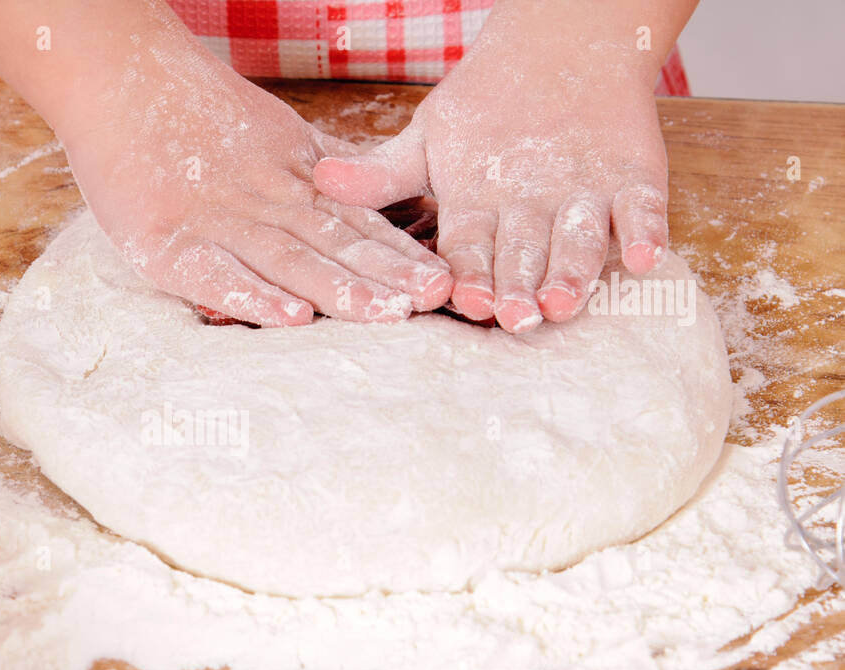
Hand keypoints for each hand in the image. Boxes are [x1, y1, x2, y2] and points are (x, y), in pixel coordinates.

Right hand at [57, 41, 451, 326]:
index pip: (355, 220)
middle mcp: (264, 199)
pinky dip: (252, 297)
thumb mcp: (272, 130)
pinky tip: (291, 319)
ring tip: (384, 315)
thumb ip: (321, 164)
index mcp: (291, 176)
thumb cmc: (189, 108)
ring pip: (288, 258)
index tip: (443, 277)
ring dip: (338, 289)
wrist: (115, 75)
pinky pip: (215, 275)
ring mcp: (217, 220)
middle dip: (387, 274)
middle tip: (435, 299)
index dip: (399, 250)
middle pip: (333, 242)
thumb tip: (375, 187)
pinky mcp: (166, 243)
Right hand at [314, 8, 673, 332]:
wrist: (560, 54)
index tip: (463, 301)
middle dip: (522, 292)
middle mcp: (531, 221)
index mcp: (480, 218)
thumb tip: (320, 180)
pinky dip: (644, 234)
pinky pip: (642, 214)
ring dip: (574, 275)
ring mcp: (583, 204)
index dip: (468, 279)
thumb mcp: (430, 136)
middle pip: (524, 263)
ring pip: (579, 248)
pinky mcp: (634, 185)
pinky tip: (645, 257)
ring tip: (567, 301)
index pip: (470, 257)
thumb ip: (383, 172)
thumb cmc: (489, 104)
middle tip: (520, 319)